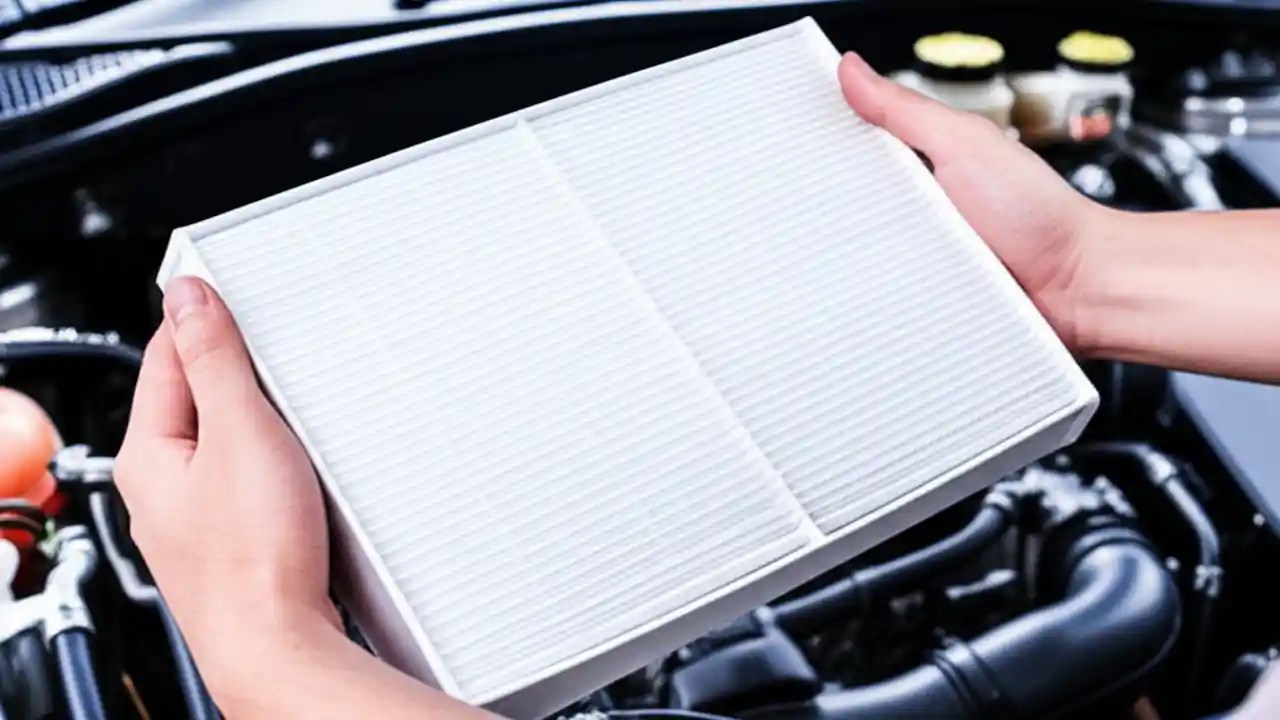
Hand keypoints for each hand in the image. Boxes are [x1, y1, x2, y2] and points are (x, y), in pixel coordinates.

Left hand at [115, 276, 336, 699]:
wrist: (279, 645)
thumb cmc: (255, 557)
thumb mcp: (239, 433)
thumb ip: (214, 362)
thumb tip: (188, 297)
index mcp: (149, 453)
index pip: (165, 357)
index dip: (198, 315)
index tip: (221, 283)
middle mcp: (163, 487)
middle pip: (194, 398)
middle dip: (230, 363)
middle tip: (267, 336)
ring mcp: (198, 518)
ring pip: (221, 441)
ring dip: (253, 413)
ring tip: (287, 395)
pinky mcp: (235, 542)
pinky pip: (245, 478)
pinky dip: (268, 457)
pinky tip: (296, 462)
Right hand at [837, 52, 1108, 351]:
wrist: (1078, 289)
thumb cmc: (1039, 215)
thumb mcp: (964, 144)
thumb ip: (906, 110)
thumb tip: (853, 69)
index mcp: (918, 171)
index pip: (849, 159)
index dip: (820, 157)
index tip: (791, 156)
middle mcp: (913, 218)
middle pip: (844, 217)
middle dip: (827, 220)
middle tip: (814, 220)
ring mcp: (915, 264)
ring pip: (857, 266)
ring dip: (851, 269)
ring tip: (854, 262)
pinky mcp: (919, 307)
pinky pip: (882, 306)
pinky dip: (875, 306)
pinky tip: (871, 300)